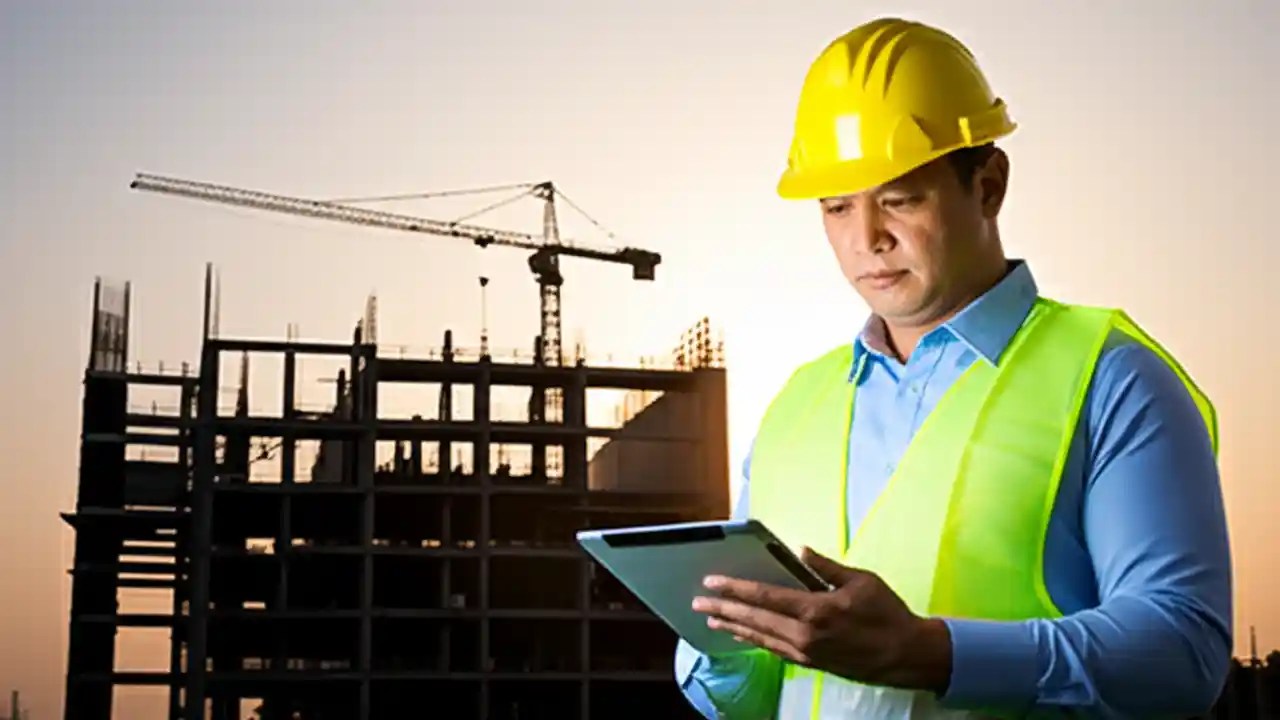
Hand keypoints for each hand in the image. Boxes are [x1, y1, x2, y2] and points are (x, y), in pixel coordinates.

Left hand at [691, 547, 951, 691]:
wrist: (906, 655)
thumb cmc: (887, 614)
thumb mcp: (861, 581)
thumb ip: (827, 567)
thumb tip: (801, 550)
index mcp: (816, 610)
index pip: (765, 597)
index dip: (735, 589)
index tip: (711, 583)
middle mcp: (805, 634)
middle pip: (754, 620)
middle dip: (723, 610)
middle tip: (698, 604)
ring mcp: (807, 652)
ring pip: (761, 638)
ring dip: (734, 627)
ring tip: (711, 621)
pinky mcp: (812, 663)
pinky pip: (775, 650)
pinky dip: (755, 641)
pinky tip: (743, 635)